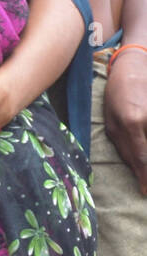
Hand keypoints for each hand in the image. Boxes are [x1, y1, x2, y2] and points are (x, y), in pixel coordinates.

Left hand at [105, 50, 146, 193]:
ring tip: (146, 178)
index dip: (145, 177)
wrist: (135, 63)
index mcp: (132, 122)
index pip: (142, 157)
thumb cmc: (118, 94)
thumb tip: (135, 167)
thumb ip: (124, 145)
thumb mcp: (112, 121)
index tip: (145, 192)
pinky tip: (146, 154)